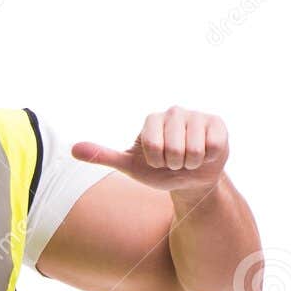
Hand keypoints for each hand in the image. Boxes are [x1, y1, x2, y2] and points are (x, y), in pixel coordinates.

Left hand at [71, 106, 228, 194]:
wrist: (191, 178)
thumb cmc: (159, 169)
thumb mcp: (130, 166)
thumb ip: (103, 156)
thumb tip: (73, 149)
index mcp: (152, 120)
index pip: (151, 145)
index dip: (155, 161)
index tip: (157, 160)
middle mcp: (174, 112)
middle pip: (174, 148)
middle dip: (174, 164)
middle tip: (175, 161)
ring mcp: (197, 116)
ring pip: (194, 149)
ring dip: (192, 163)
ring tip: (189, 159)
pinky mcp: (217, 124)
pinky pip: (213, 146)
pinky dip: (208, 158)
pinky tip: (205, 154)